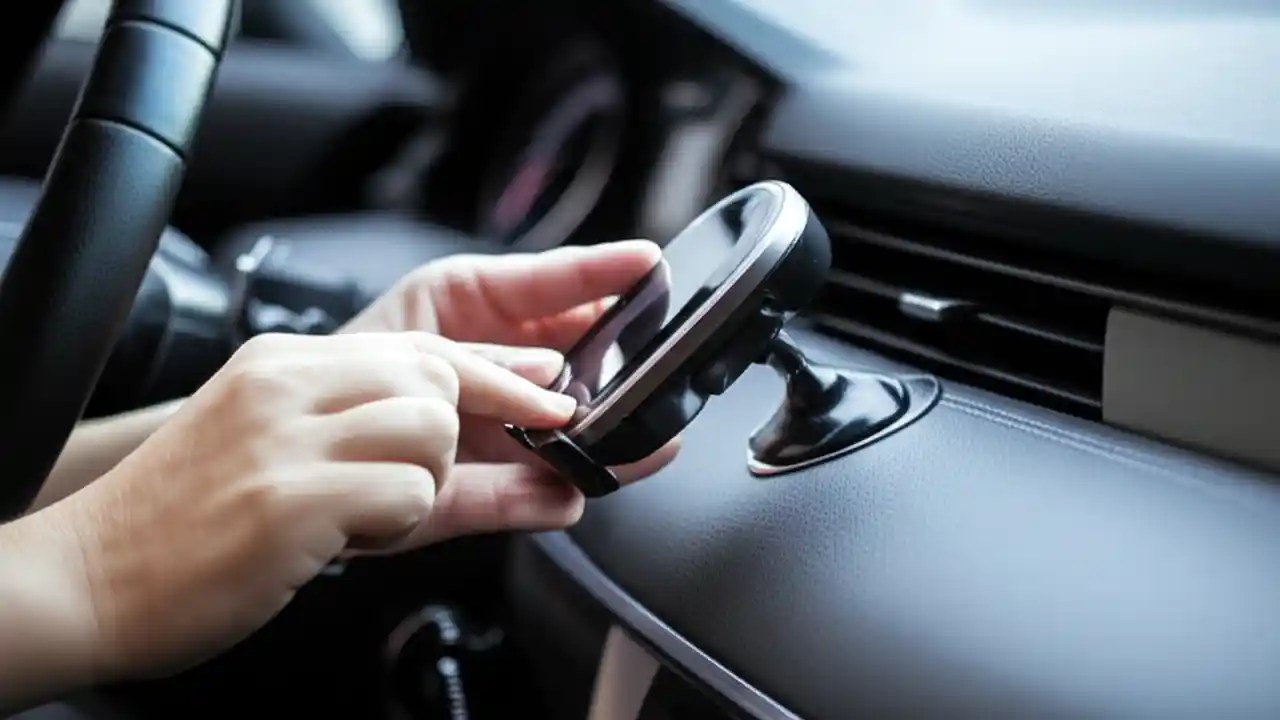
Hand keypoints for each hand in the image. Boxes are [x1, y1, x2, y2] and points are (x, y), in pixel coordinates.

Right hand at [44, 331, 578, 682]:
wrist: (92, 576)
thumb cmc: (191, 520)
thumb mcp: (276, 446)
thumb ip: (366, 423)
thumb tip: (463, 424)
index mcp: (285, 361)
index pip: (422, 346)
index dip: (498, 374)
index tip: (549, 395)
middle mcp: (287, 383)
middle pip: (439, 377)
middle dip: (461, 434)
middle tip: (412, 485)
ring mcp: (287, 436)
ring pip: (433, 427)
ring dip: (422, 485)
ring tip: (361, 513)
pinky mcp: (293, 497)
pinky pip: (410, 491)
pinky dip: (399, 523)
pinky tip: (343, 535)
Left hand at [342, 239, 678, 474]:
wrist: (299, 445)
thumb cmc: (346, 367)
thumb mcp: (414, 336)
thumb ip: (486, 355)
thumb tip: (550, 374)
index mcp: (481, 306)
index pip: (554, 282)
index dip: (603, 273)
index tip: (648, 263)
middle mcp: (501, 366)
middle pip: (580, 364)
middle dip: (623, 371)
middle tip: (656, 370)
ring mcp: (498, 426)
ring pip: (567, 433)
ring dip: (604, 441)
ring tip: (641, 443)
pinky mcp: (482, 487)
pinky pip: (528, 492)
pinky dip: (553, 494)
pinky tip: (575, 490)